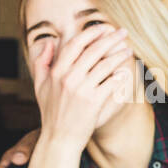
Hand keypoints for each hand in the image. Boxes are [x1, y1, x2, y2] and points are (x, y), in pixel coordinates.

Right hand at [31, 24, 130, 148]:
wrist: (59, 139)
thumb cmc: (50, 113)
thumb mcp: (40, 86)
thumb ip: (41, 62)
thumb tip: (48, 42)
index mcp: (56, 72)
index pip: (75, 44)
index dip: (90, 33)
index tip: (103, 28)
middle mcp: (68, 78)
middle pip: (93, 51)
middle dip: (110, 38)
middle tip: (123, 32)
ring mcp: (81, 90)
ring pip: (105, 65)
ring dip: (119, 55)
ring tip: (128, 49)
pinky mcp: (93, 102)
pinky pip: (111, 83)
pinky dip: (120, 76)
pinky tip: (126, 71)